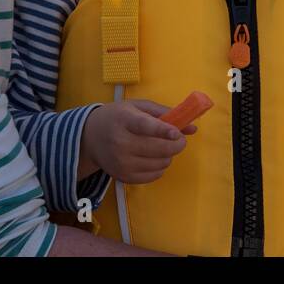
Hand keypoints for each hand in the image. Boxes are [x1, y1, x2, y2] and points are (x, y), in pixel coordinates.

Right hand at [78, 100, 197, 182]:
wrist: (90, 137)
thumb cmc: (118, 116)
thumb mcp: (138, 106)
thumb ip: (165, 113)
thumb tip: (192, 128)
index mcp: (124, 120)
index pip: (144, 127)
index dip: (162, 130)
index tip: (177, 133)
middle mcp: (120, 143)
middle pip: (157, 148)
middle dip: (177, 144)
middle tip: (179, 139)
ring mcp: (121, 162)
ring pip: (160, 163)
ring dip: (169, 155)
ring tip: (162, 147)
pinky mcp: (123, 177)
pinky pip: (154, 176)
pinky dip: (160, 167)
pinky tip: (153, 157)